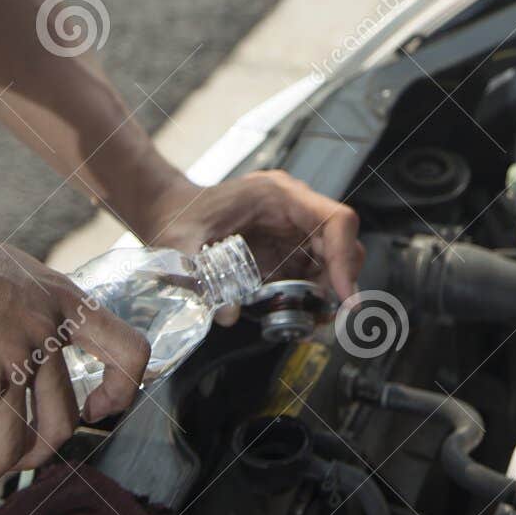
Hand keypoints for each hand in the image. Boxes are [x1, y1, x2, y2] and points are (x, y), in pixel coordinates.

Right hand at [0, 210, 150, 505]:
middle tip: (11, 462)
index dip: (120, 392)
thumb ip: (26, 310)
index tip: (96, 411)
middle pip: (62, 421)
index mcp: (60, 300)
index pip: (129, 351)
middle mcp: (43, 333)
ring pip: (11, 447)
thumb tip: (25, 352)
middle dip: (36, 455)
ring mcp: (7, 362)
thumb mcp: (5, 271)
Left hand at [138, 170, 363, 307]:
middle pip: (341, 242)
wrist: (171, 212)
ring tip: (314, 319)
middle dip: (340, 280)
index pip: (335, 219)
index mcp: (278, 195)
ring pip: (332, 258)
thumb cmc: (181, 215)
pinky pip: (313, 270)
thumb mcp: (183, 241)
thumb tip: (228, 314)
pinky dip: (313, 294)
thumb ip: (199, 274)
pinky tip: (301, 312)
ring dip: (328, 291)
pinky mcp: (286, 247)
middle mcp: (293, 209)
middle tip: (327, 315)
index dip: (345, 256)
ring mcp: (292, 228)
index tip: (343, 292)